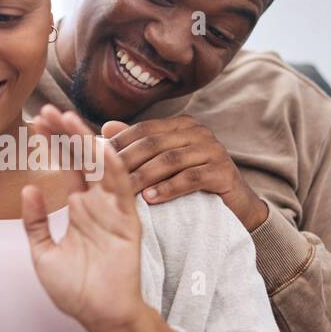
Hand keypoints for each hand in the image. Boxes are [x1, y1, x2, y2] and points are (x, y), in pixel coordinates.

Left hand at [20, 106, 145, 331]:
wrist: (99, 315)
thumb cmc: (76, 289)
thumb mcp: (43, 253)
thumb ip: (35, 222)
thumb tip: (28, 189)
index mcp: (79, 207)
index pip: (66, 166)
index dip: (53, 144)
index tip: (35, 123)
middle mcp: (97, 203)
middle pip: (82, 159)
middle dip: (66, 134)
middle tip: (48, 111)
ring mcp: (113, 210)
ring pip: (101, 167)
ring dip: (86, 142)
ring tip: (69, 119)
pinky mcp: (127, 222)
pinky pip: (122, 190)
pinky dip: (112, 168)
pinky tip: (100, 149)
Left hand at [100, 116, 267, 231]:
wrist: (237, 205)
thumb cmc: (194, 184)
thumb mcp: (165, 164)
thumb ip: (139, 146)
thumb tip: (106, 127)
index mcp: (181, 125)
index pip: (143, 129)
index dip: (118, 143)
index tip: (94, 160)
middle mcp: (198, 132)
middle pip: (153, 143)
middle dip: (126, 161)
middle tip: (102, 178)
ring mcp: (213, 150)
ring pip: (170, 160)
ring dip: (144, 176)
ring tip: (123, 191)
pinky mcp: (223, 171)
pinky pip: (191, 177)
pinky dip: (169, 188)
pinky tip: (151, 199)